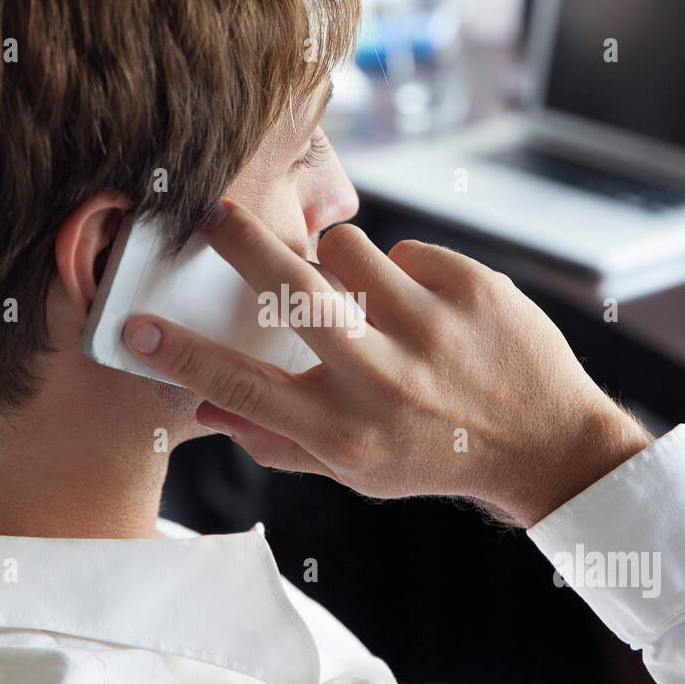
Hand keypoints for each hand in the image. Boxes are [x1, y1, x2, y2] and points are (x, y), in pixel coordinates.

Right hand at [123, 202, 649, 525]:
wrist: (548, 446)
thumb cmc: (435, 457)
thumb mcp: (354, 470)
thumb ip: (277, 440)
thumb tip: (204, 404)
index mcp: (347, 432)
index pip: (246, 389)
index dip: (183, 358)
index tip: (136, 329)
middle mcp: (385, 380)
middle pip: (291, 293)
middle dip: (240, 245)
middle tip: (211, 214)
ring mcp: (433, 329)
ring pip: (348, 251)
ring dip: (340, 263)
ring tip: (365, 296)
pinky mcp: (474, 289)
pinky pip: (405, 251)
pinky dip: (403, 273)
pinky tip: (426, 308)